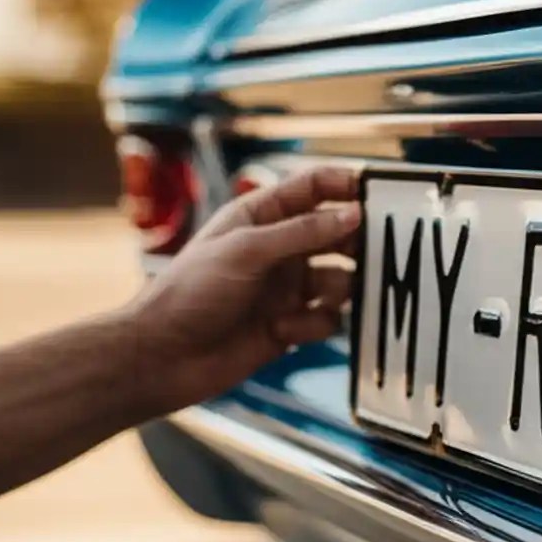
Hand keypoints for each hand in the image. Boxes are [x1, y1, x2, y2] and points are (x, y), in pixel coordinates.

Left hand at [125, 168, 360, 411]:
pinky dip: (313, 323)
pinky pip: (327, 318)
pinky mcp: (291, 323)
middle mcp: (279, 248)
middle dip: (355, 241)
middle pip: (336, 233)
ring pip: (340, 279)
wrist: (163, 357)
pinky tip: (283, 329)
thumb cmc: (189, 293)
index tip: (378, 191)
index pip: (312, 188)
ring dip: (338, 289)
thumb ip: (303, 231)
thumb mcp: (246, 250)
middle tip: (373, 249)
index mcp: (261, 216)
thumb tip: (352, 214)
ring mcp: (287, 287)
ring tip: (321, 297)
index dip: (344, 185)